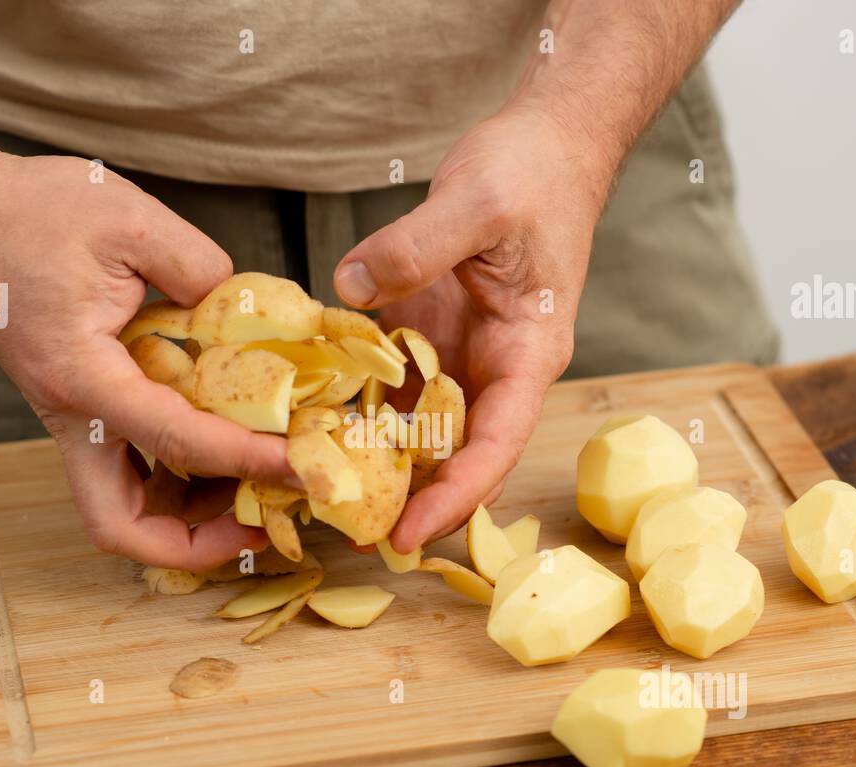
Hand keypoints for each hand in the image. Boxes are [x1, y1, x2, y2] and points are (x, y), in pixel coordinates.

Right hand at [0, 149, 295, 569]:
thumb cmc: (26, 211)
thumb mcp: (128, 221)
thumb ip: (199, 268)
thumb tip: (245, 315)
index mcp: (80, 377)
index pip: (175, 441)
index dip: (246, 459)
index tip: (300, 465)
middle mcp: (68, 413)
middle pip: (119, 524)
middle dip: (192, 543)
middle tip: (260, 522)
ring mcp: (67, 414)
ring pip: (120, 502)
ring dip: (186, 512)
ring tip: (254, 484)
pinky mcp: (75, 403)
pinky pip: (126, 462)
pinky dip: (174, 470)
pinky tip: (220, 439)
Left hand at [333, 105, 612, 552]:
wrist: (544, 145)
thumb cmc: (532, 174)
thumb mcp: (476, 202)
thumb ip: (416, 246)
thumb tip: (349, 291)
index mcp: (527, 351)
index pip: (497, 443)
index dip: (456, 496)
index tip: (411, 532)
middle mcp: (495, 367)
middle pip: (458, 454)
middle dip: (412, 499)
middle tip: (348, 532)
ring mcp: (460, 354)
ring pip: (421, 430)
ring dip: (379, 464)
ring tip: (321, 493)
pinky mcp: (429, 335)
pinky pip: (392, 386)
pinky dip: (358, 409)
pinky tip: (311, 427)